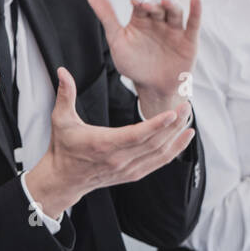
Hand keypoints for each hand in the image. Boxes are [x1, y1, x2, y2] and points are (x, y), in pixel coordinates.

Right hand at [24, 67, 196, 218]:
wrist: (64, 179)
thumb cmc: (63, 148)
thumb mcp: (60, 119)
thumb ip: (65, 94)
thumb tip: (62, 71)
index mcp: (103, 144)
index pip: (135, 136)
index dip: (156, 125)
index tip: (172, 113)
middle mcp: (118, 159)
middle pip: (153, 143)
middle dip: (173, 125)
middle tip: (186, 106)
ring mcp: (127, 169)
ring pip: (160, 153)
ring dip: (177, 136)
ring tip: (188, 118)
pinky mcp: (133, 174)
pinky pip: (159, 162)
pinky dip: (175, 150)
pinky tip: (185, 137)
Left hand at [87, 0, 200, 103]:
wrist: (152, 88)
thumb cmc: (133, 64)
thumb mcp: (117, 40)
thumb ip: (106, 16)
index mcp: (141, 19)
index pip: (141, 5)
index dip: (139, 2)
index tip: (134, 2)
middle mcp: (159, 21)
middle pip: (158, 7)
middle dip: (153, 5)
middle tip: (146, 5)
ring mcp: (174, 30)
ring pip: (175, 12)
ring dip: (171, 5)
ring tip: (165, 2)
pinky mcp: (188, 40)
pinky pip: (193, 23)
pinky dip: (196, 11)